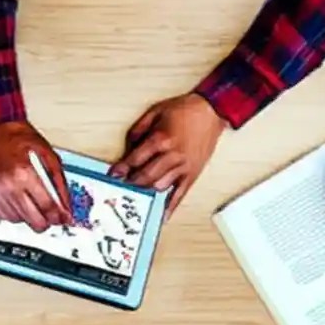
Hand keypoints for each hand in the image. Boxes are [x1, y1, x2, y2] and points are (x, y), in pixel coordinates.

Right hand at [0, 121, 71, 232]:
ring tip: (31, 200)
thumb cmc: (19, 139)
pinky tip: (18, 201)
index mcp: (24, 174)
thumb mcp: (48, 154)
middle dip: (45, 221)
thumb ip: (59, 182)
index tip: (63, 219)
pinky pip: (4, 216)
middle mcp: (8, 185)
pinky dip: (14, 213)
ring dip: (29, 215)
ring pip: (19, 220)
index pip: (47, 207)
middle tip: (50, 216)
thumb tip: (66, 205)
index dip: (58, 217)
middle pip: (33, 220)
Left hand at [111, 93, 224, 218]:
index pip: (136, 159)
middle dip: (131, 182)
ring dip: (146, 191)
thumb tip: (128, 149)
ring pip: (160, 186)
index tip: (113, 175)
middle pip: (146, 176)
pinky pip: (180, 194)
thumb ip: (138, 131)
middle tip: (122, 185)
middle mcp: (173, 155)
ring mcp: (184, 167)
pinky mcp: (192, 174)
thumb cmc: (184, 110)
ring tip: (136, 193)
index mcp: (162, 139)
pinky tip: (161, 215)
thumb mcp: (155, 112)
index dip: (122, 168)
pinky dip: (170, 206)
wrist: (211, 111)